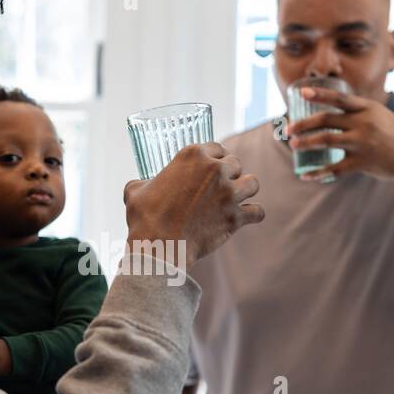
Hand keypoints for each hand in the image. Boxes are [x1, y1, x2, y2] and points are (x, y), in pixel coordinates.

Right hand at [123, 142, 264, 268]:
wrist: (159, 246)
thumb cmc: (145, 218)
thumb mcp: (135, 191)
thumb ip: (143, 182)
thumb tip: (141, 186)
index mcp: (192, 156)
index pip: (217, 148)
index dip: (217, 157)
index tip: (216, 166)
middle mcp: (214, 170)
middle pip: (236, 163)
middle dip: (231, 174)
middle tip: (224, 186)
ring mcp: (228, 193)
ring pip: (253, 183)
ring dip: (246, 190)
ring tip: (240, 198)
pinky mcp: (236, 217)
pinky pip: (258, 211)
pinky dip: (254, 215)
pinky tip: (249, 217)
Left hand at [286, 87, 393, 183]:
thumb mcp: (378, 115)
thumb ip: (356, 112)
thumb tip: (330, 111)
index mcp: (366, 108)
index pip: (339, 99)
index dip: (319, 95)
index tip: (301, 93)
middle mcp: (363, 123)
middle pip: (326, 120)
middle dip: (303, 124)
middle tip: (288, 129)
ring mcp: (362, 143)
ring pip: (326, 141)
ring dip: (306, 143)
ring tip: (293, 145)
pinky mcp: (362, 163)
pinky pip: (334, 168)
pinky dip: (318, 172)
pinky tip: (305, 175)